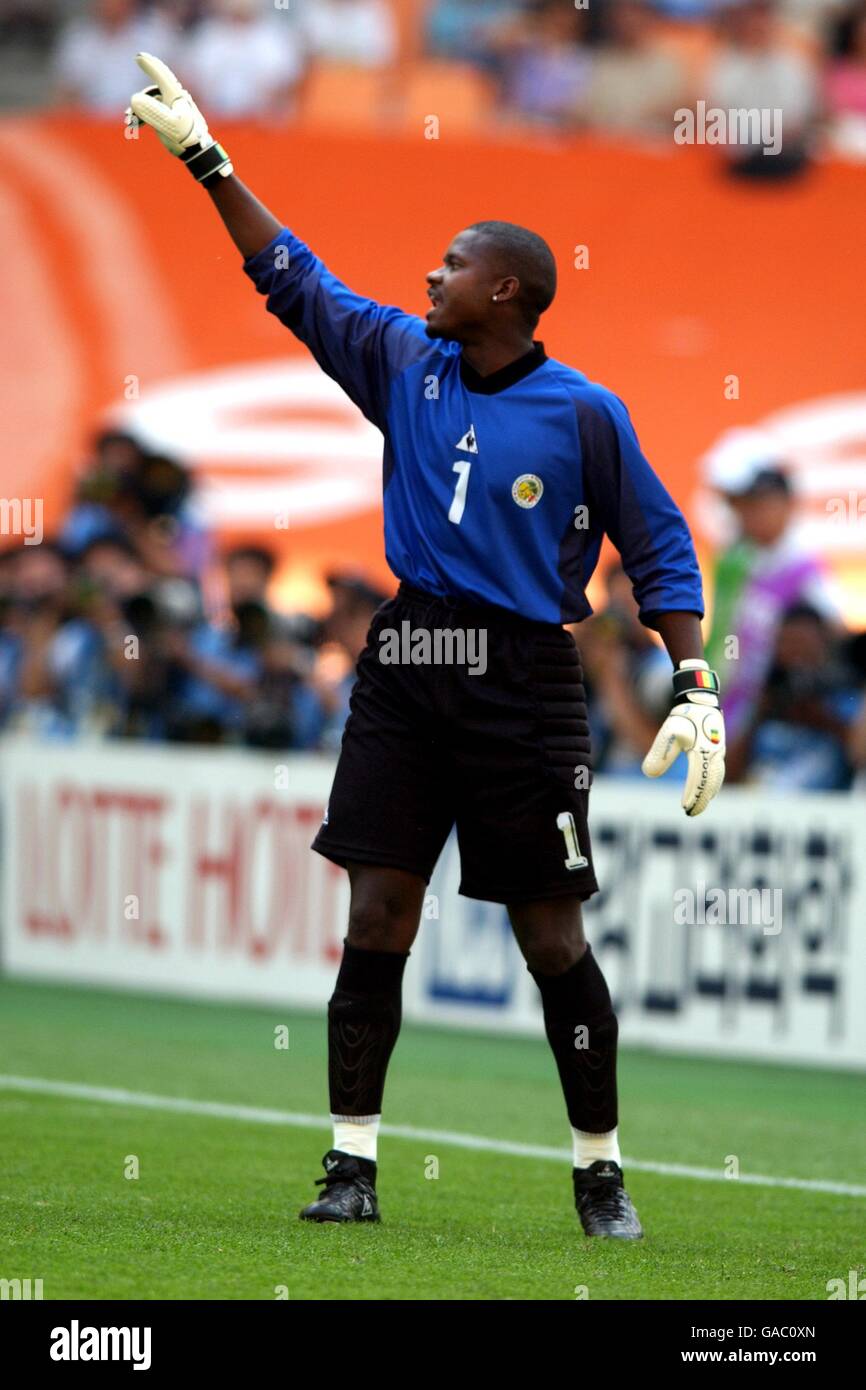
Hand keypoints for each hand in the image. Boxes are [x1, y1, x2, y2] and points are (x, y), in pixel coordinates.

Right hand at [126, 53, 232, 183]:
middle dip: (139, 100)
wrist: (197, 153)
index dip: (149, 64)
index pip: (161, 75)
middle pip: (152, 91)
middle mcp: (175, 97)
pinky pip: (153, 111)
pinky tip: (134, 125)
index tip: (138, 57)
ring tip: (129, 122)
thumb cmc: (186, 139)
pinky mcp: (170, 116)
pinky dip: (143, 116)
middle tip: (128, 115)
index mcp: (176, 95)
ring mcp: (172, 106)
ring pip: (151, 102)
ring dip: (139, 111)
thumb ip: (151, 111)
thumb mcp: (168, 126)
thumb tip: (134, 99)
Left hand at [642, 660, 724, 815]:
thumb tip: (648, 773)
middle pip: (711, 783)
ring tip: (699, 804)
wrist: (700, 698)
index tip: (684, 808)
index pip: (698, 780)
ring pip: (717, 778)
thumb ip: (660, 753)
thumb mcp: (668, 732)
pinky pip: (719, 771)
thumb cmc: (684, 715)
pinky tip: (707, 788)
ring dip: (708, 792)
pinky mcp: (718, 748)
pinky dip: (713, 783)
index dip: (692, 795)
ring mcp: (719, 751)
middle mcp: (715, 754)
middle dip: (701, 799)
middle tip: (691, 812)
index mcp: (704, 752)